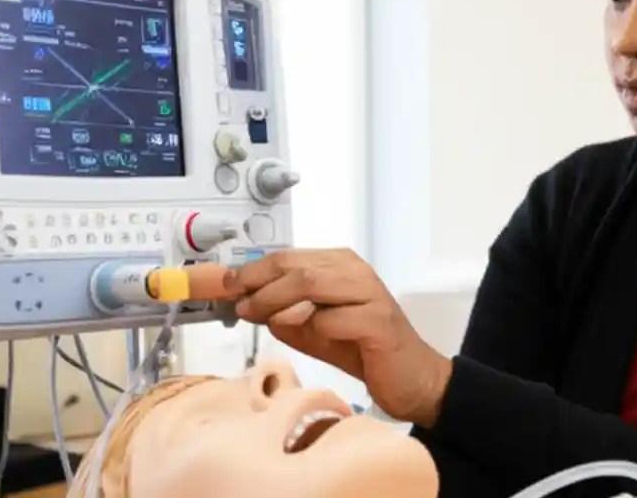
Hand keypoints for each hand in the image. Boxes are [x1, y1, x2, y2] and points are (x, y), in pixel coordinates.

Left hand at [224, 248, 452, 427]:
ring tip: (258, 316)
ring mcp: (370, 294)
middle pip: (297, 267)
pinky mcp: (378, 322)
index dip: (254, 269)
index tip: (226, 284)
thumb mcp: (315, 331)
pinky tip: (310, 338)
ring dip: (277, 300)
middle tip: (238, 303)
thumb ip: (285, 316)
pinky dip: (313, 327)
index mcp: (342, 265)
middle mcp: (357, 272)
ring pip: (312, 283)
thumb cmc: (363, 351)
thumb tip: (246, 304)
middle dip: (259, 283)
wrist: (411, 379)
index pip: (290, 257)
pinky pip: (333, 319)